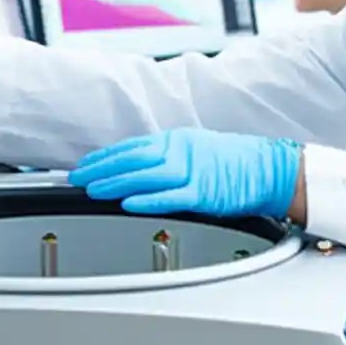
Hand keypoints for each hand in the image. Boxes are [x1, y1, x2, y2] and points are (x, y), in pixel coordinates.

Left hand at [67, 128, 301, 217]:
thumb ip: (168, 155)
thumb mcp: (196, 148)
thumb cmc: (236, 161)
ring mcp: (192, 171)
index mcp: (176, 140)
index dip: (104, 157)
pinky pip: (170, 197)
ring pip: (144, 176)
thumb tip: (138, 166)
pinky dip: (147, 200)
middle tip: (76, 178)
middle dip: (100, 170)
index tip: (83, 166)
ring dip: (115, 184)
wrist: (269, 168)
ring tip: (93, 191)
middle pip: (131, 159)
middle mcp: (181, 151)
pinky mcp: (204, 192)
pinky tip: (127, 204)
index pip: (130, 147)